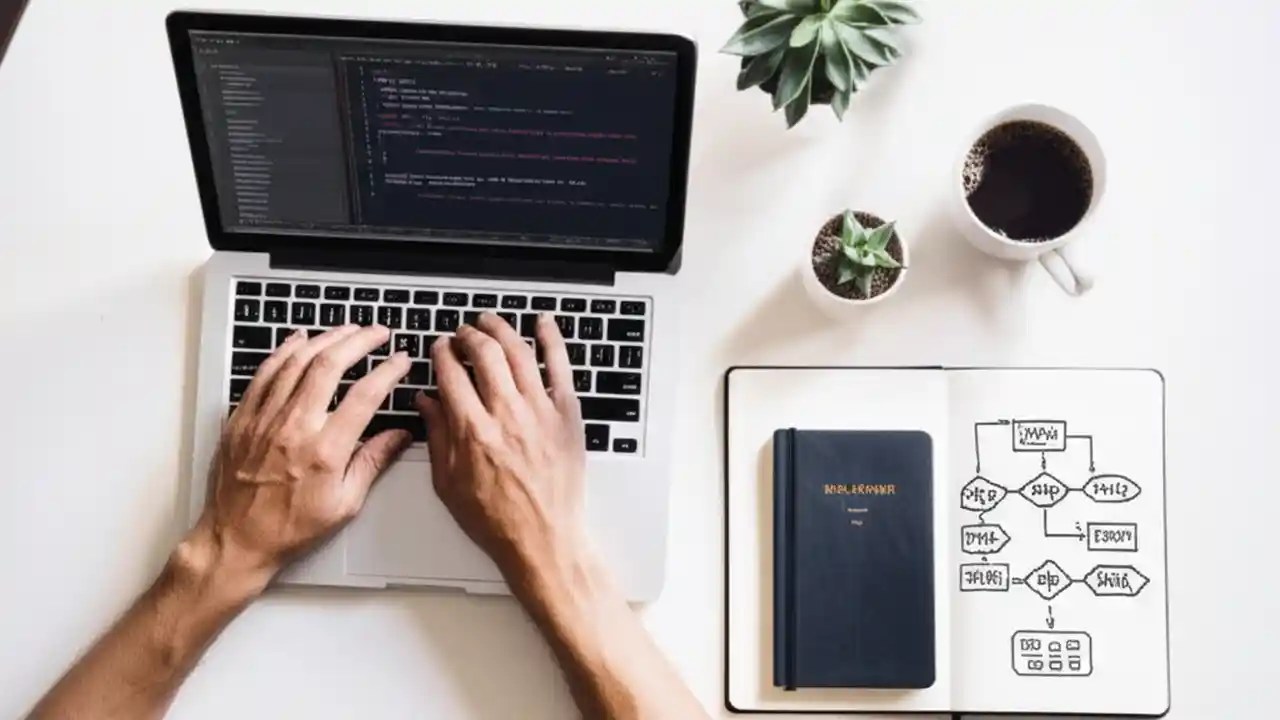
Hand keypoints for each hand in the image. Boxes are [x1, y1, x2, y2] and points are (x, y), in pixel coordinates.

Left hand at [189, 325, 412, 587]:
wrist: (237, 540)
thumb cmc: (289, 529)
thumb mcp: (345, 505)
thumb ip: (373, 463)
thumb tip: (398, 437)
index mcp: (324, 452)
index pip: (364, 396)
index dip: (387, 371)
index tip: (400, 360)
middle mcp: (293, 428)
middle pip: (329, 366)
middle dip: (358, 341)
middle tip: (377, 332)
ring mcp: (264, 420)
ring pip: (296, 361)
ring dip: (325, 339)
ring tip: (346, 330)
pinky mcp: (243, 419)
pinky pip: (264, 373)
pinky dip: (283, 351)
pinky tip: (299, 339)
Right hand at [415, 313, 587, 583]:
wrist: (543, 539)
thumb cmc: (497, 519)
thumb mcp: (448, 483)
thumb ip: (436, 435)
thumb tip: (426, 401)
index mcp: (472, 431)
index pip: (451, 373)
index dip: (442, 353)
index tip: (441, 347)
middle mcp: (506, 415)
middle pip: (484, 354)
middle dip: (468, 336)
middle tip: (463, 333)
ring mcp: (540, 413)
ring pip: (519, 352)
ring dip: (502, 329)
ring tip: (491, 322)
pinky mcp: (566, 416)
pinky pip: (560, 368)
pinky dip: (552, 341)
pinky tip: (544, 324)